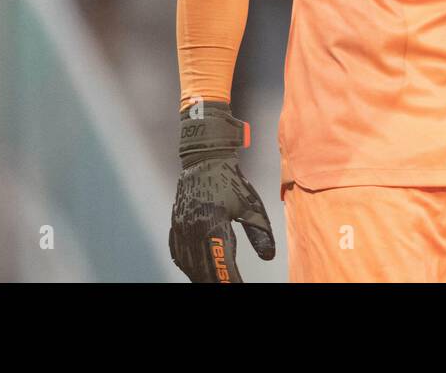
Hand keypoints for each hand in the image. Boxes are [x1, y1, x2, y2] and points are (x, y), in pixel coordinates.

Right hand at [170, 101, 275, 281]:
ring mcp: (181, 229)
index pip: (222, 264)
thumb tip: (269, 256)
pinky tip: (198, 271)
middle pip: (203, 269)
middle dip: (217, 280)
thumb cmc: (230, 181)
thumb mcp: (251, 206)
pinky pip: (180, 253)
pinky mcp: (176, 226)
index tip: (240, 286)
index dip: (231, 279)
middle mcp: (193, 230)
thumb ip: (260, 233)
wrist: (204, 160)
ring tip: (218, 281)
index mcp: (213, 225)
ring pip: (190, 264)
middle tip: (231, 285)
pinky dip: (190, 266)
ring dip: (203, 275)